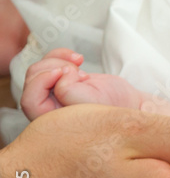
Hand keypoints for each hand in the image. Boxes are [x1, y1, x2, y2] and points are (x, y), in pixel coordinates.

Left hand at [21, 48, 139, 118]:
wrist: (131, 105)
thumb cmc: (115, 109)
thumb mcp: (93, 104)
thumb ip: (68, 92)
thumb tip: (60, 75)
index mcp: (51, 123)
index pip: (30, 100)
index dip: (42, 82)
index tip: (65, 72)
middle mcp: (48, 109)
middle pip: (32, 80)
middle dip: (54, 67)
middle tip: (78, 69)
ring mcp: (54, 94)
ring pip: (39, 68)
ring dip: (59, 59)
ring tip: (80, 63)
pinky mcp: (63, 81)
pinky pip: (50, 62)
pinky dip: (62, 54)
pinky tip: (79, 58)